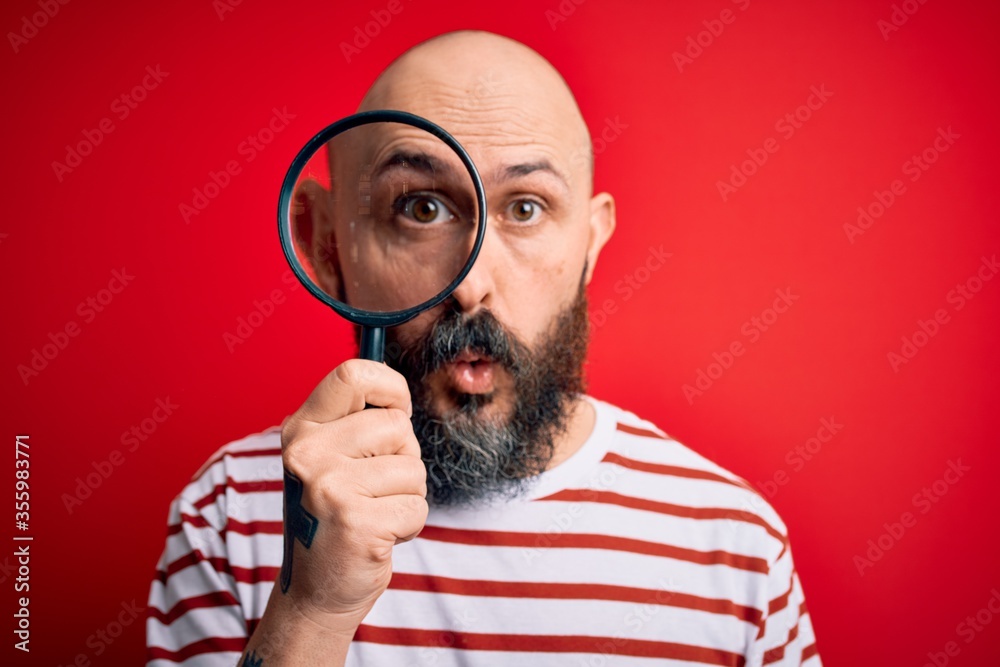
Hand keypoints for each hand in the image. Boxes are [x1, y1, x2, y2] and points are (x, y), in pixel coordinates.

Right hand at [277, 359, 428, 626]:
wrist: (315, 592)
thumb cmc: (334, 518)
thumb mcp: (329, 460)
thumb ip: (355, 423)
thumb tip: (397, 392)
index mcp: (300, 430)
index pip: (353, 373)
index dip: (390, 388)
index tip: (395, 412)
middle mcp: (307, 454)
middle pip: (397, 425)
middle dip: (404, 457)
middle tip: (374, 488)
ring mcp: (329, 488)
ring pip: (413, 468)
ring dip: (407, 494)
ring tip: (373, 513)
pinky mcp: (356, 523)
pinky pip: (418, 506)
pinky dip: (409, 525)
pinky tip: (378, 537)